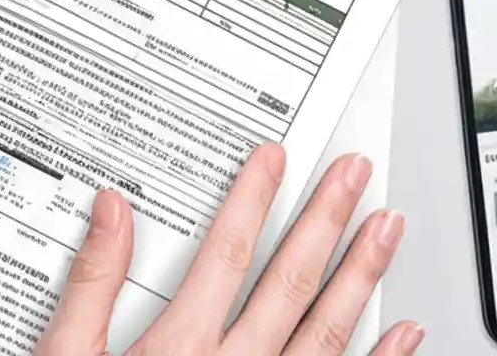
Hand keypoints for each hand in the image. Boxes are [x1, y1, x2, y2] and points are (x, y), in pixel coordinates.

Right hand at [37, 145, 424, 355]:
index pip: (227, 254)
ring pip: (326, 331)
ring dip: (360, 275)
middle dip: (325, 221)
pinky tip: (405, 331)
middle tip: (353, 174)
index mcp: (179, 349)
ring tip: (386, 228)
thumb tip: (111, 214)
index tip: (274, 161)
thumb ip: (90, 286)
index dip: (253, 200)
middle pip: (290, 283)